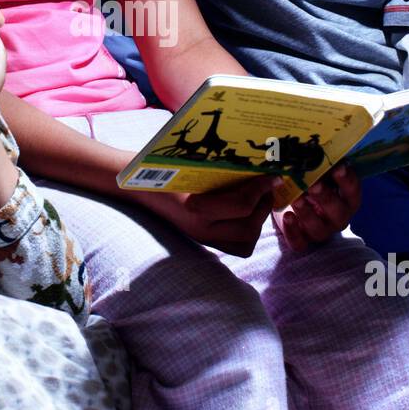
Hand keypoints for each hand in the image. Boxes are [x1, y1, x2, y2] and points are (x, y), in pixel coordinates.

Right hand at [138, 172, 279, 255]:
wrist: (135, 186)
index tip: (273, 175)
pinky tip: (246, 212)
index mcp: (195, 207)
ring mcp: (202, 238)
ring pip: (245, 243)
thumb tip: (257, 163)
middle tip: (267, 188)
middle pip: (248, 228)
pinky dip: (247, 231)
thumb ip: (221, 167)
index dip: (262, 188)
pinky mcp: (203, 241)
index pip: (241, 204)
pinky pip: (236, 246)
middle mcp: (200, 229)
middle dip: (264, 207)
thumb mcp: (189, 164)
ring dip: (258, 221)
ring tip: (259, 201)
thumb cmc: (160, 168)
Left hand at [273, 164, 361, 252]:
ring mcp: (321, 231)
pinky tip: (286, 217)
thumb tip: (313, 142)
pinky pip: (300, 243)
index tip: (338, 167)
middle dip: (326, 197)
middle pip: (338, 211)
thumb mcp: (316, 173)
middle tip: (314, 185)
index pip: (352, 190)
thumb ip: (320, 164)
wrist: (293, 205)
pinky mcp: (303, 240)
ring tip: (295, 199)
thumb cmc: (310, 183)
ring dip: (307, 213)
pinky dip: (293, 231)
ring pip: (318, 228)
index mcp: (346, 199)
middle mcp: (338, 217)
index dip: (347, 180)